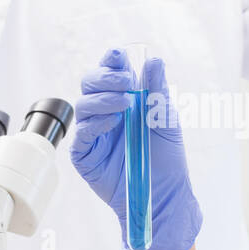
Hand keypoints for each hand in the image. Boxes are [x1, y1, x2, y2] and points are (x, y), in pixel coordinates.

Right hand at [70, 47, 202, 249]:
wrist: (164, 194)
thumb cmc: (166, 158)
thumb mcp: (166, 119)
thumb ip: (156, 90)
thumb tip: (154, 60)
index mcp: (124, 100)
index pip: (110, 73)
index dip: (111, 61)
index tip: (118, 55)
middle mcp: (105, 113)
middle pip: (89, 84)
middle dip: (105, 77)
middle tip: (126, 82)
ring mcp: (93, 133)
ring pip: (83, 105)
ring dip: (102, 99)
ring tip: (124, 104)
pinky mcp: (85, 154)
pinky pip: (82, 133)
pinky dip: (96, 123)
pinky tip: (113, 123)